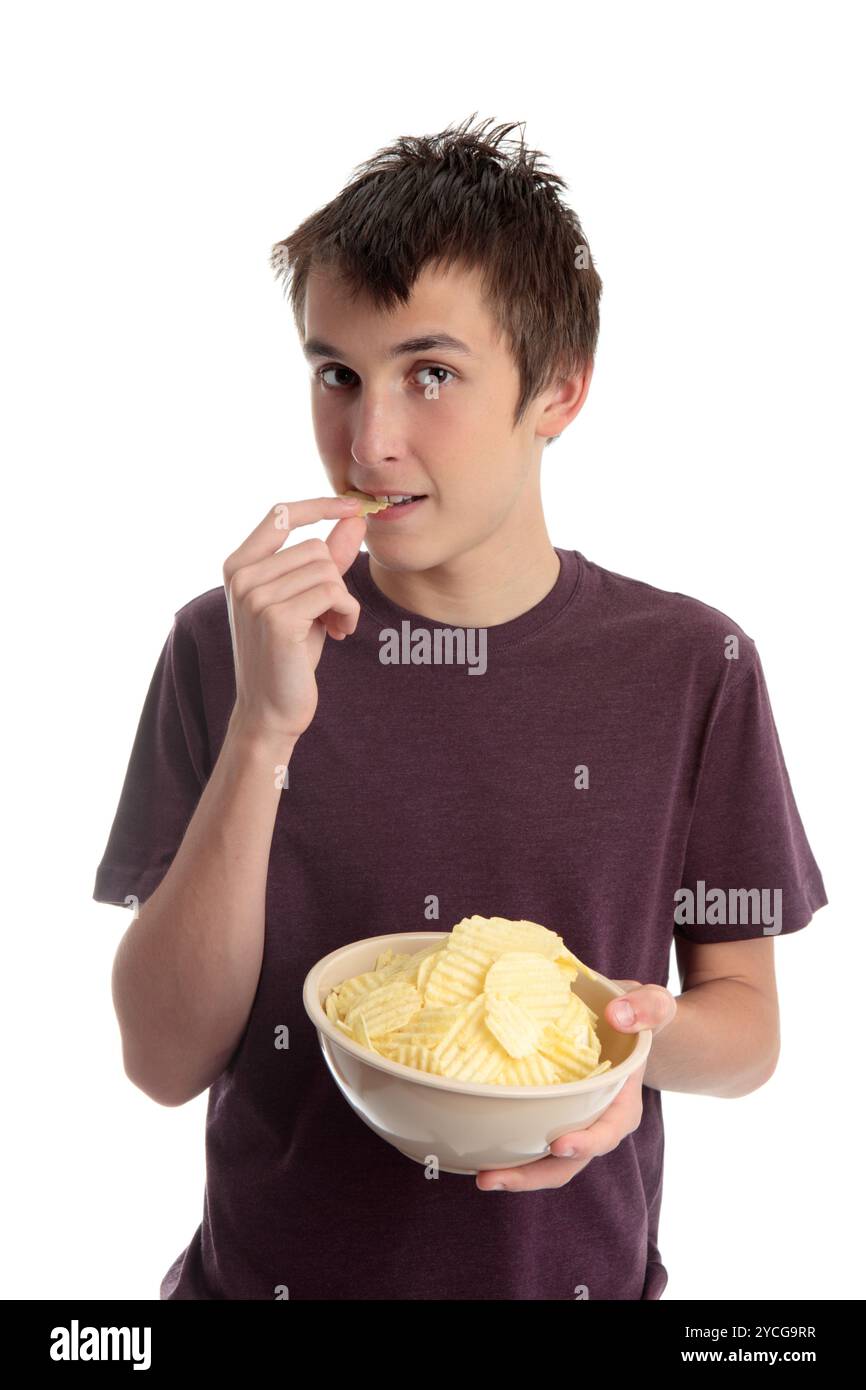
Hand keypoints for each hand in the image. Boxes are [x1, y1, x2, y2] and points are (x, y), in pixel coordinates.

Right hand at [223, 496, 365, 746]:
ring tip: (333, 627)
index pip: (281, 513)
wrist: (270, 710)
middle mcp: (241, 576)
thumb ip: (327, 558)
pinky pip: (333, 592)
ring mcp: (255, 596)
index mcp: (239, 565)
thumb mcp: (306, 599)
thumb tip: (355, 518)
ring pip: (327, 570)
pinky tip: (338, 634)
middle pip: (315, 548)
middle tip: (332, 614)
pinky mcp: (277, 617)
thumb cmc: (289, 655)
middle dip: (335, 579)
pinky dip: (347, 612)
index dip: (321, 504)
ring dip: (343, 600)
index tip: (356, 506)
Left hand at [475, 980, 677, 1191]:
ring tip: (480, 1176)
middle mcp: (596, 1123)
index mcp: (622, 1105)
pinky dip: (508, 1150)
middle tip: (491, 1178)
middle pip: (568, 1161)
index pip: (607, 1132)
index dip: (586, 1143)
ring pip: (545, 1161)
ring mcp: (571, 1123)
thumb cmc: (639, 1016)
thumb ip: (646, 1009)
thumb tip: (617, 1016)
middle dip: (533, 1175)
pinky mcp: (549, 1115)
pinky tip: (477, 1151)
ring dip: (515, 1172)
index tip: (558, 1145)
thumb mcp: (653, 1005)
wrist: (625, 1022)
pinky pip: (530, 1139)